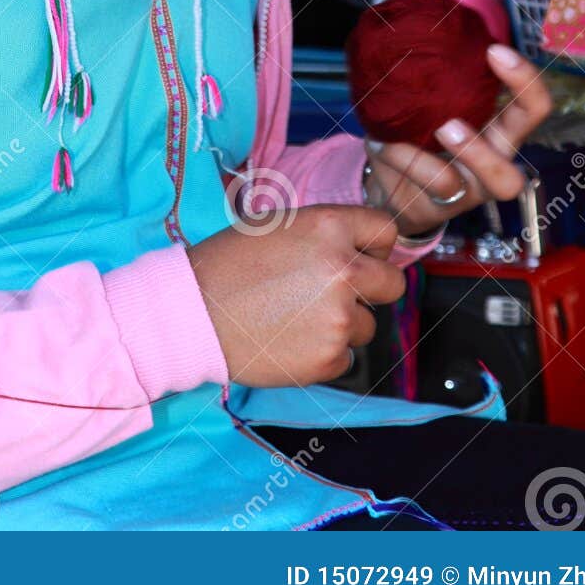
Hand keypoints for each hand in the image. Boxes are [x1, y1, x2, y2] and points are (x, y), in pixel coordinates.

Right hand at [185, 204, 405, 387]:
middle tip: (335, 293)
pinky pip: (346, 356)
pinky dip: (324, 352)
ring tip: (296, 317)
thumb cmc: (229, 262)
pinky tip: (290, 339)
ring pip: (367, 324)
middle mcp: (343, 269)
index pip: (387, 232)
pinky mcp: (329, 358)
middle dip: (371, 289)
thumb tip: (363, 249)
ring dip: (342, 323)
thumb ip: (326, 234)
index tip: (363, 256)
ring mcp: (339, 317)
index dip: (376, 246)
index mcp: (329, 226)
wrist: (192, 311)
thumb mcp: (278, 226)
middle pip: (393, 284)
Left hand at [362, 42, 553, 234]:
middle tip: (449, 124)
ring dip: (428, 160)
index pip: (532, 109)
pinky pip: (421, 188)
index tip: (494, 50)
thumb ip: (436, 71)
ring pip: (465, 189)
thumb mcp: (430, 99)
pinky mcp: (433, 210)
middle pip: (512, 179)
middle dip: (482, 153)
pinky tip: (380, 143)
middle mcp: (489, 170)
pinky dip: (399, 159)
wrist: (390, 182)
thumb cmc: (419, 129)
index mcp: (498, 133)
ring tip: (411, 136)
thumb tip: (420, 12)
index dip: (525, 81)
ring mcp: (463, 196)